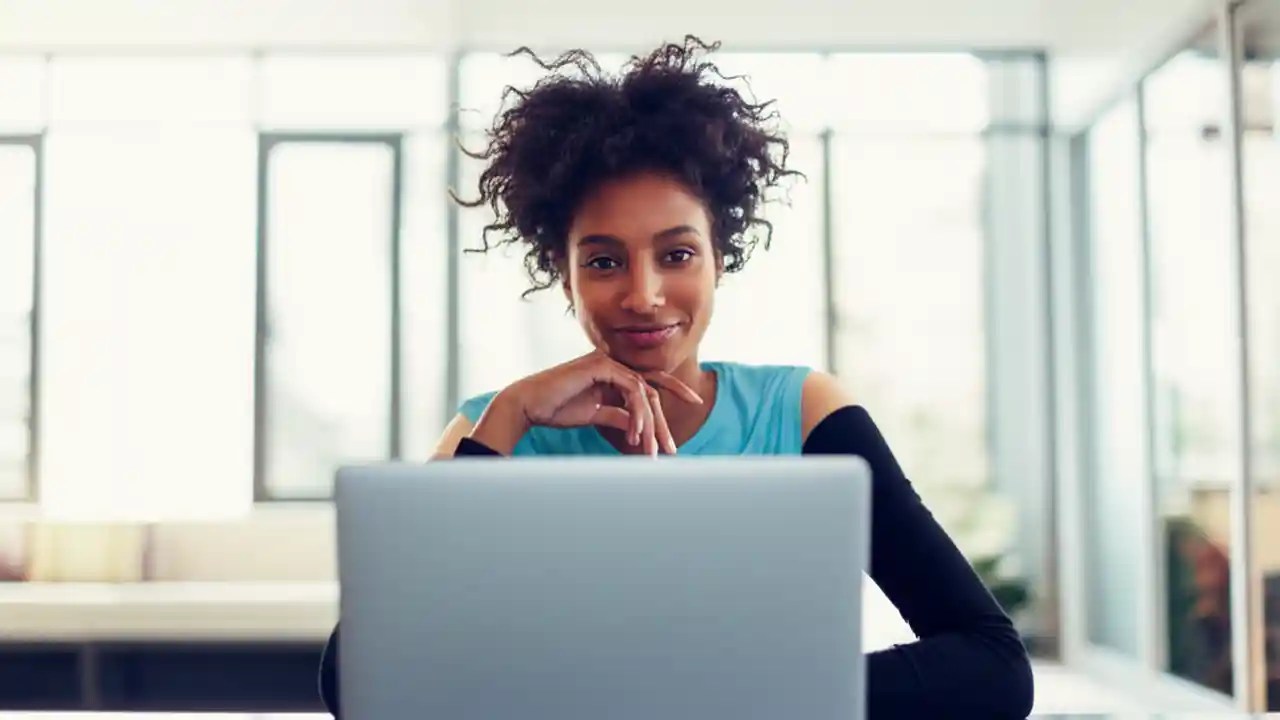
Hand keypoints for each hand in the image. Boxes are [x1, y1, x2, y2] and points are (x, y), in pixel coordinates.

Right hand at [473, 350, 702, 456]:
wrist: (528, 405)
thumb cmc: (556, 410)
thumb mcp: (596, 415)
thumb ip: (618, 416)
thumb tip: (639, 427)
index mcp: (613, 372)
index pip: (650, 381)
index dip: (676, 388)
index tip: (696, 402)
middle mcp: (613, 363)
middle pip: (651, 390)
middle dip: (662, 423)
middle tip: (670, 450)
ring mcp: (607, 361)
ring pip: (644, 393)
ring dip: (649, 425)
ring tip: (650, 451)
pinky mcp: (601, 365)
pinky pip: (631, 390)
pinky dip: (636, 415)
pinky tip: (634, 436)